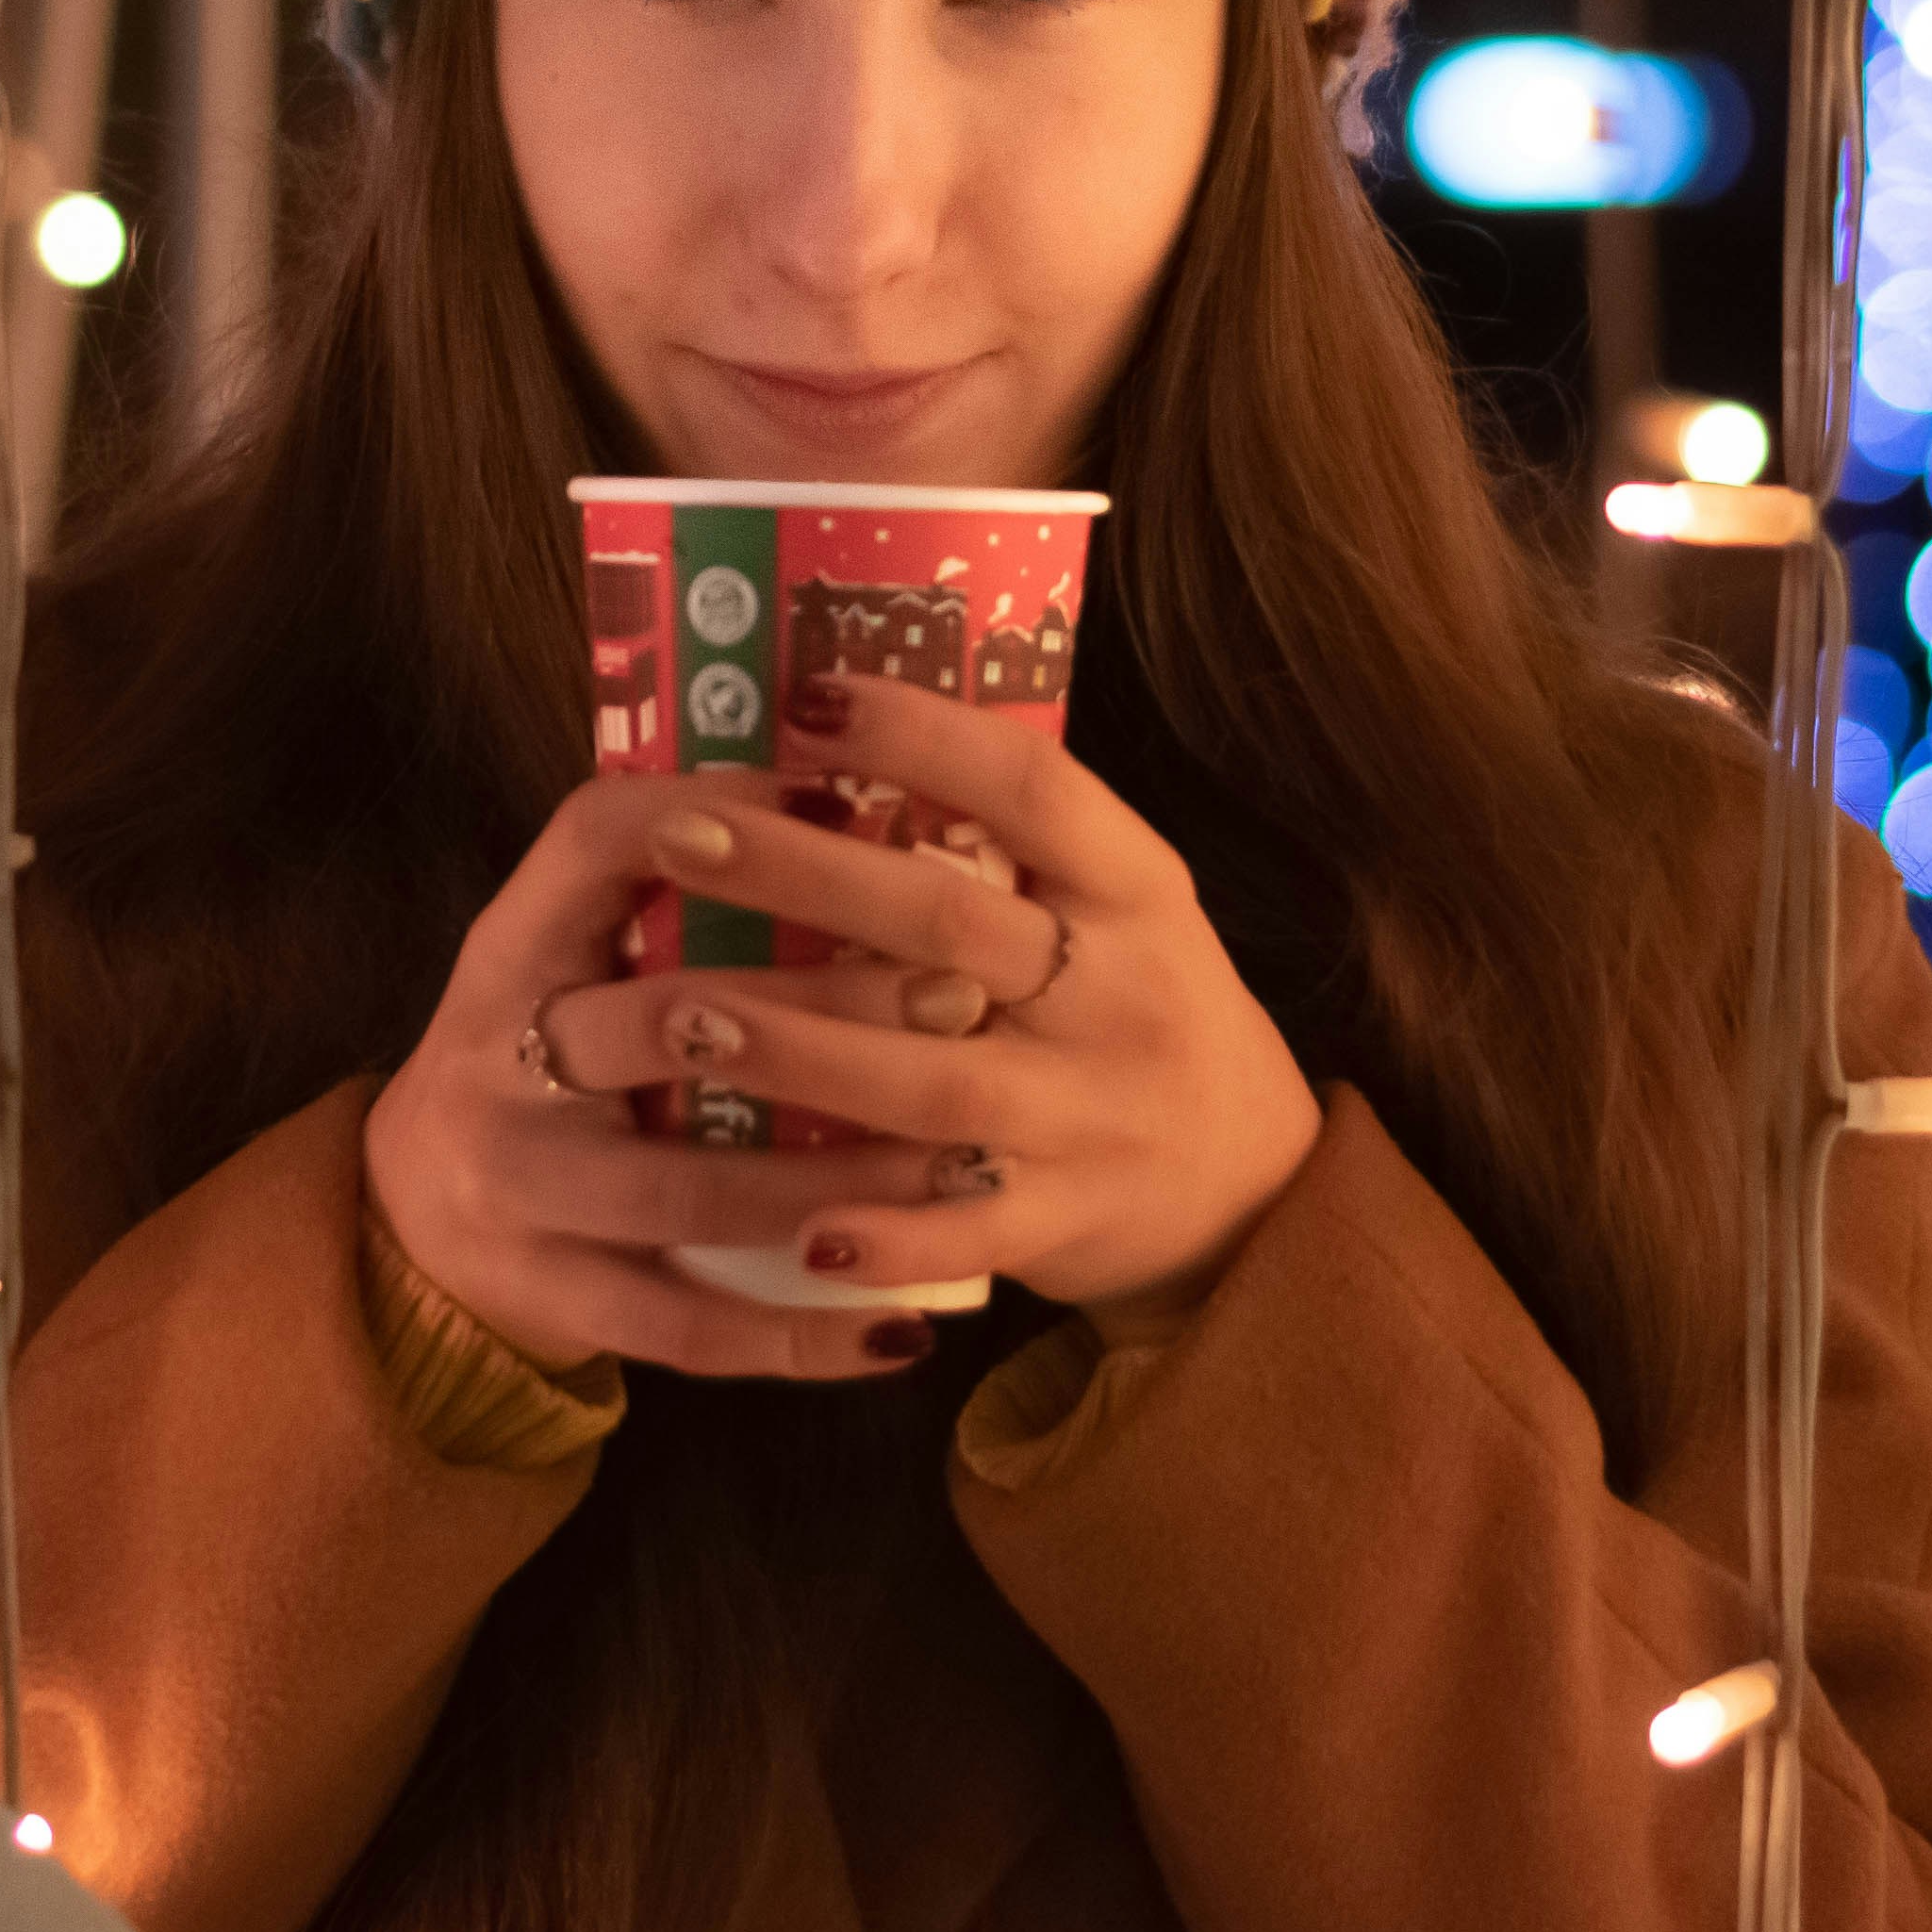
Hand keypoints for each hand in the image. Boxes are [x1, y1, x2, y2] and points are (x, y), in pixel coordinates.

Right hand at [362, 770, 983, 1380]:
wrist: (408, 1204)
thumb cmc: (542, 1051)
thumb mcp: (566, 953)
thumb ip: (669, 893)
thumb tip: (856, 797)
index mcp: (512, 945)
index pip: (590, 840)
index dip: (708, 808)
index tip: (845, 798)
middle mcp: (498, 1059)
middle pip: (662, 1021)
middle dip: (827, 1009)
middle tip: (963, 998)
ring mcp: (516, 1189)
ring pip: (692, 1189)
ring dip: (840, 1183)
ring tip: (966, 1168)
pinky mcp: (549, 1295)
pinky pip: (689, 1325)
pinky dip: (801, 1334)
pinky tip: (903, 1330)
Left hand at [546, 674, 1320, 1347]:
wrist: (1252, 1180)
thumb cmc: (1141, 1005)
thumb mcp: (1123, 904)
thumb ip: (1016, 841)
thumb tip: (841, 728)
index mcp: (1138, 889)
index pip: (1034, 787)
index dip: (922, 735)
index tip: (806, 698)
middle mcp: (1122, 993)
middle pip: (952, 921)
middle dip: (805, 874)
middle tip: (680, 836)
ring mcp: (1093, 1114)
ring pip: (935, 1081)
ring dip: (804, 1049)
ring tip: (684, 1015)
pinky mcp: (1064, 1220)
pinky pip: (962, 1233)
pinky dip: (883, 1234)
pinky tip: (795, 1226)